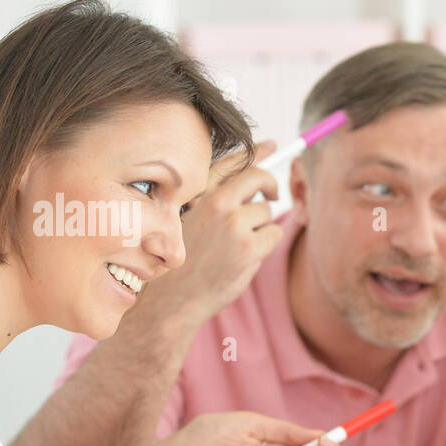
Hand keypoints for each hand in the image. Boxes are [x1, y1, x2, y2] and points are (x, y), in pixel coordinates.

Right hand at [135, 140, 284, 331]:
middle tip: (273, 194)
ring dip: (261, 226)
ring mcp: (233, 225)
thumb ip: (214, 200)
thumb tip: (249, 184)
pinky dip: (266, 244)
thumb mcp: (187, 220)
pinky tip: (245, 257)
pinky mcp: (248, 247)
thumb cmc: (180, 261)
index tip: (273, 146)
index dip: (256, 152)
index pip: (231, 162)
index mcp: (196, 194)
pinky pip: (273, 234)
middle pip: (257, 177)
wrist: (172, 299)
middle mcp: (214, 203)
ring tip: (239, 245)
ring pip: (266, 211)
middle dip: (270, 184)